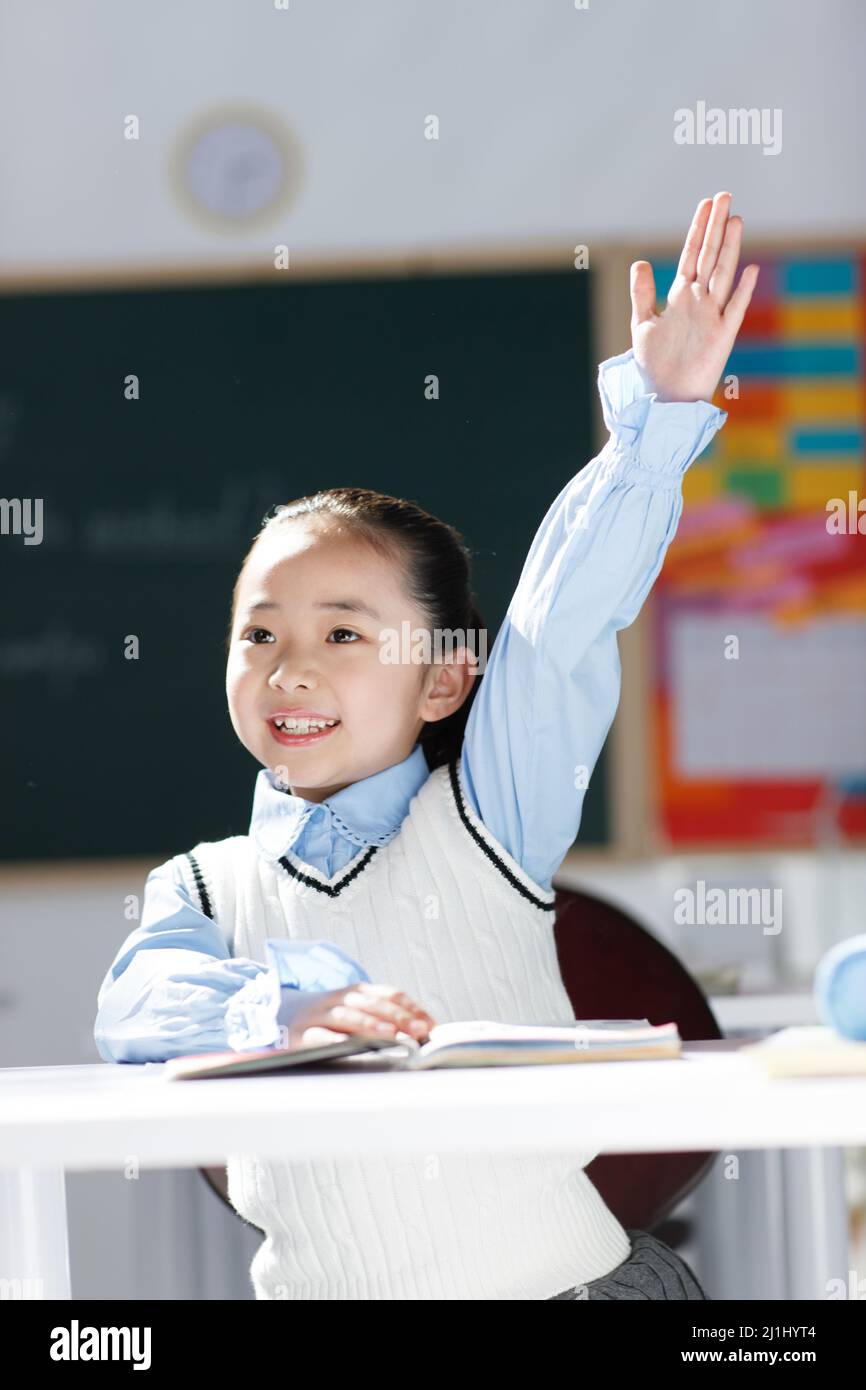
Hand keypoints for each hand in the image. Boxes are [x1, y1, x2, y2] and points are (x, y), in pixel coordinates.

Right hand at [287, 982, 435, 1048]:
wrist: (281, 1014)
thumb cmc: (328, 1018)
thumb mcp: (353, 1010)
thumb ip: (379, 1016)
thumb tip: (418, 1033)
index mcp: (355, 991)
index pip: (388, 994)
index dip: (411, 1008)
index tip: (430, 1025)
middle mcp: (339, 999)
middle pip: (372, 1003)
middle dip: (398, 1016)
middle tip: (419, 1031)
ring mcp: (319, 1014)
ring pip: (347, 1016)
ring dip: (370, 1024)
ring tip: (391, 1034)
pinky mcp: (301, 1033)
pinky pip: (318, 1036)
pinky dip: (333, 1040)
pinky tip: (348, 1046)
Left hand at [630, 191, 759, 403]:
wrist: (665, 397)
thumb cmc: (655, 365)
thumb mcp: (643, 324)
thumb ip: (643, 293)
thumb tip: (641, 261)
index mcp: (681, 296)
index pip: (692, 254)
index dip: (698, 229)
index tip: (707, 203)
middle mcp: (699, 301)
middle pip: (709, 256)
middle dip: (716, 227)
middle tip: (725, 196)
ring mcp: (712, 317)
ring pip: (722, 275)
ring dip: (729, 248)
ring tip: (736, 220)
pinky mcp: (721, 337)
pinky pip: (733, 310)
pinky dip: (741, 291)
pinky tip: (750, 270)